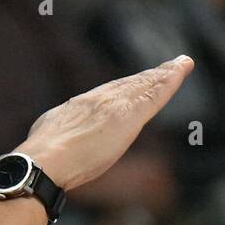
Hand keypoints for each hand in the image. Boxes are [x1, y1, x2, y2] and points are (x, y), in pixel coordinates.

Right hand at [17, 56, 193, 190]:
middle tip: (170, 66)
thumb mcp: (47, 136)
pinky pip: (154, 95)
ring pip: (145, 85)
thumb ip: (61, 133)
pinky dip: (169, 81)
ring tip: (181, 64)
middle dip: (150, 75)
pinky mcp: (128, 115)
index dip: (126, 85)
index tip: (138, 80)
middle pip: (130, 84)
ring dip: (165, 74)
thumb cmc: (42, 158)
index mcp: (79, 107)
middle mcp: (99, 100)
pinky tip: (181, 70)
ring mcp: (114, 106)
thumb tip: (56, 138)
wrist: (44, 160)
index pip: (109, 93)